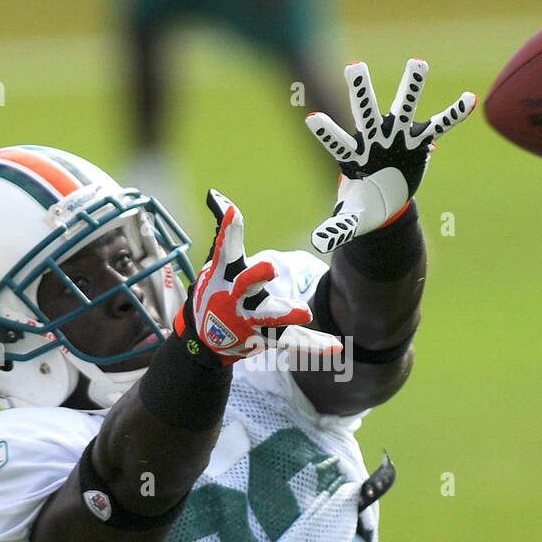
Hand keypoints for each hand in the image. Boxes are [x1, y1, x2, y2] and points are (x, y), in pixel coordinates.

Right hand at [173, 189, 342, 365]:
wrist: (205, 339)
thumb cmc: (216, 292)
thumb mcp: (218, 264)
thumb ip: (227, 233)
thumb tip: (218, 195)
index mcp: (226, 276)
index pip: (226, 248)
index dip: (229, 229)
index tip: (230, 209)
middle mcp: (236, 298)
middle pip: (245, 286)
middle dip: (257, 276)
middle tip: (271, 267)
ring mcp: (250, 321)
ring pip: (269, 318)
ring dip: (286, 314)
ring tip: (305, 312)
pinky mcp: (266, 338)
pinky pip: (293, 341)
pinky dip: (313, 344)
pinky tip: (336, 346)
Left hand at [304, 58, 475, 252]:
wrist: (385, 200)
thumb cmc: (365, 204)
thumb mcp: (352, 220)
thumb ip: (337, 229)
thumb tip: (317, 244)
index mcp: (353, 156)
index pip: (336, 143)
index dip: (326, 133)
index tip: (311, 119)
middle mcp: (373, 138)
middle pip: (365, 111)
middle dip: (361, 90)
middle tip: (354, 67)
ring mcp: (397, 136)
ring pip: (404, 106)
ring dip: (411, 86)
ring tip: (418, 63)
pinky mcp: (418, 141)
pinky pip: (439, 125)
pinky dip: (453, 113)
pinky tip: (470, 98)